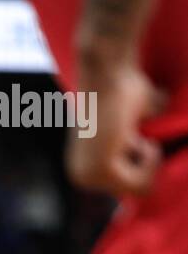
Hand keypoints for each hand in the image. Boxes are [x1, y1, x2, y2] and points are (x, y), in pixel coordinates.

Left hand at [68, 62, 164, 198]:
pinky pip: (142, 183)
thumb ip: (141, 140)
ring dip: (148, 157)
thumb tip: (174, 134)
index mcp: (84, 169)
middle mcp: (80, 177)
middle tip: (131, 130)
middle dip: (145, 159)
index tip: (134, 133)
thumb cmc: (122, 83)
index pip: (129, 185)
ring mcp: (88, 178)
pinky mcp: (101, 171)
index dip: (143, 159)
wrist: (108, 64)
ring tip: (131, 130)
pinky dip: (149, 158)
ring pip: (141, 188)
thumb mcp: (133, 121)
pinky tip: (134, 133)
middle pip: (136, 190)